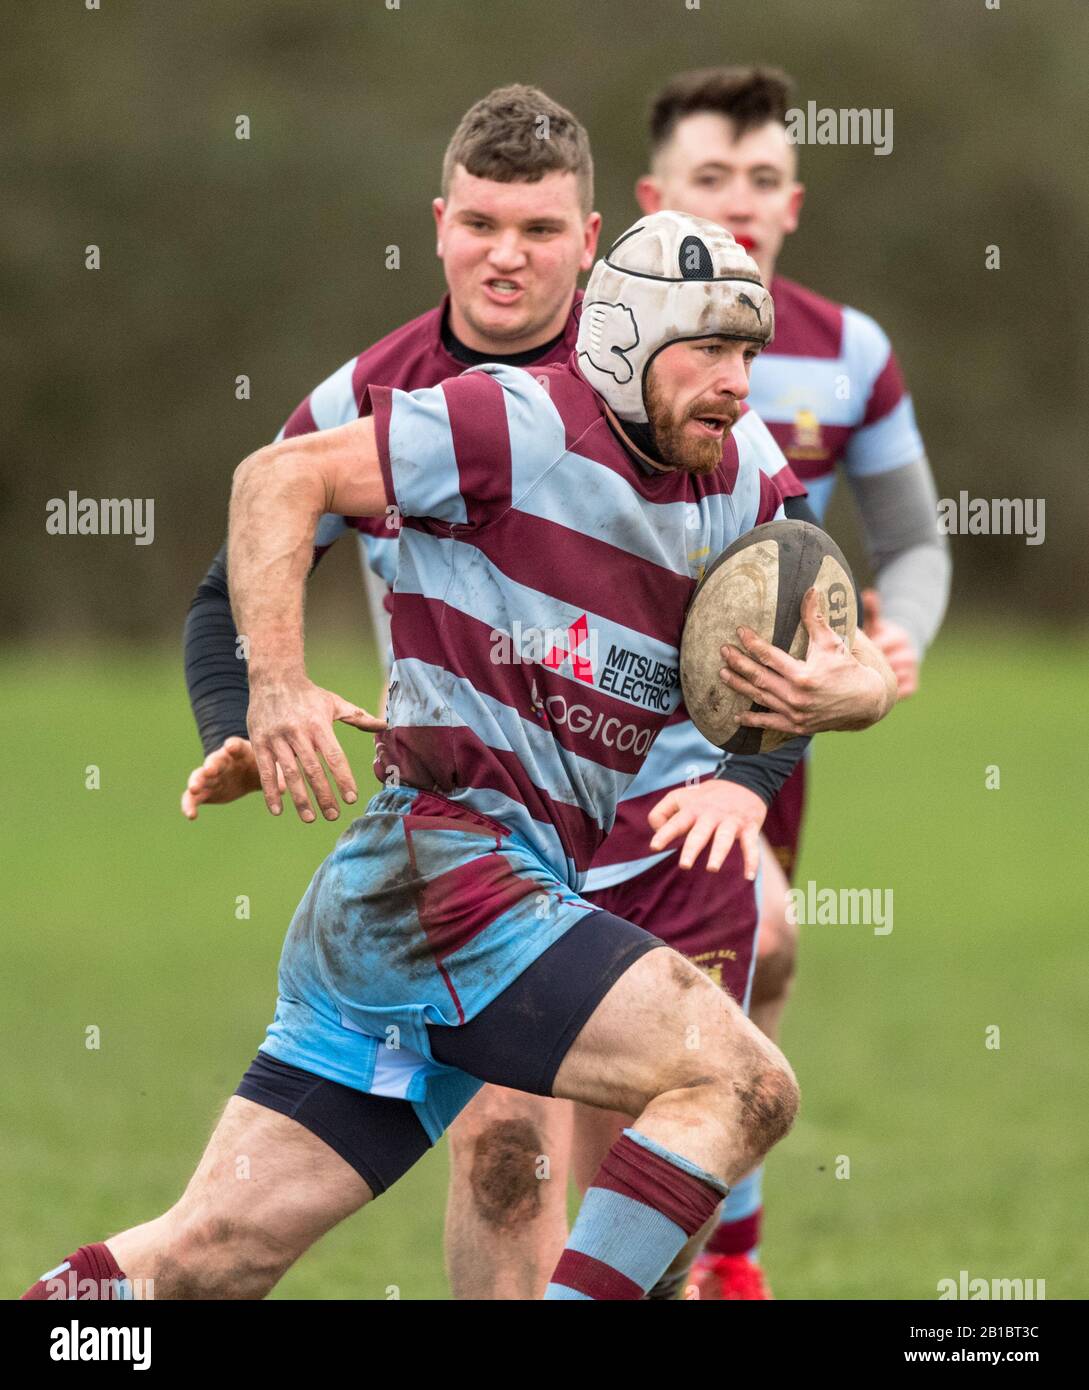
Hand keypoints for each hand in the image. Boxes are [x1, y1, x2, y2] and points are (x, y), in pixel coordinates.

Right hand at [180, 736, 272, 819]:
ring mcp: (210, 775)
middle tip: (209, 769)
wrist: (247, 774)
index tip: (231, 747)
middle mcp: (221, 761)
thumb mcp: (270, 769)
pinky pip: (192, 796)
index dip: (233, 745)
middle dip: (211, 764)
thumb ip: (277, 776)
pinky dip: (189, 804)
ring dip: (196, 781)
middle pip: (214, 760)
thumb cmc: (260, 766)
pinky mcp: (204, 791)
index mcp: (239, 752)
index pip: (235, 745)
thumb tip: (284, 789)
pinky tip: (191, 816)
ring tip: (194, 789)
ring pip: (199, 776)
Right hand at [247, 675, 385, 821]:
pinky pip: (265, 770)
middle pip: (313, 769)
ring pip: (290, 773)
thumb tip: (385, 724)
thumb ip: (358, 718)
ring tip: (310, 818)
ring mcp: (277, 738)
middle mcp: (298, 732)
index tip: (351, 798)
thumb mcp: (334, 703)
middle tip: (333, 816)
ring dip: (300, 799)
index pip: (334, 757)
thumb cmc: (308, 695)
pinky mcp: (259, 741)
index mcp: (319, 725)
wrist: (273, 677)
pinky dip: (271, 792)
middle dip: (324, 795)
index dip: (343, 778)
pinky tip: (278, 810)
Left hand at [647, 779, 765, 877]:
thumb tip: (657, 832)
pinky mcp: (749, 827)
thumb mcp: (680, 796)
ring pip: (724, 838)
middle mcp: (710, 815)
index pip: (676, 822)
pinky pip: (751, 846)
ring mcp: (730, 821)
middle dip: (692, 848)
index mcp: (692, 809)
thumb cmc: (706, 796)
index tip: (655, 847)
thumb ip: (662, 812)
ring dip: (718, 853)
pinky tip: (749, 877)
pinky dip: (752, 861)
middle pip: (700, 833)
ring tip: (712, 868)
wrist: (745, 780)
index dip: (664, 834)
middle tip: (684, 865)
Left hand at [720, 588, 895, 735]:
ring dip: (739, 686)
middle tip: (723, 651)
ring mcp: (795, 714)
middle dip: (738, 663)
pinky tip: (737, 717)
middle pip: (759, 677)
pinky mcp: (797, 726)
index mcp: (803, 675)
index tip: (739, 631)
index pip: (770, 656)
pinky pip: (770, 723)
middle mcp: (796, 696)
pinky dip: (752, 721)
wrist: (865, 702)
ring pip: (759, 698)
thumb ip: (816, 618)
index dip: (752, 643)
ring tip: (722, 673)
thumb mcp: (832, 642)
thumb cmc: (847, 667)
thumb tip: (810, 590)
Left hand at [862, 588, 918, 698]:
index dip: (864, 654)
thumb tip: (868, 594)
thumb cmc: (881, 636)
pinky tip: (876, 687)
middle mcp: (909, 654)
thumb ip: (872, 610)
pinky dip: (884, 692)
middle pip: (881, 666)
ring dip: (876, 680)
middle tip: (857, 669)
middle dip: (869, 668)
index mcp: (899, 637)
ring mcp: (912, 670)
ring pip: (887, 680)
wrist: (902, 650)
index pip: (877, 649)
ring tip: (866, 677)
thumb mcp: (876, 623)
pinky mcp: (913, 686)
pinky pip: (894, 692)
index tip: (854, 656)